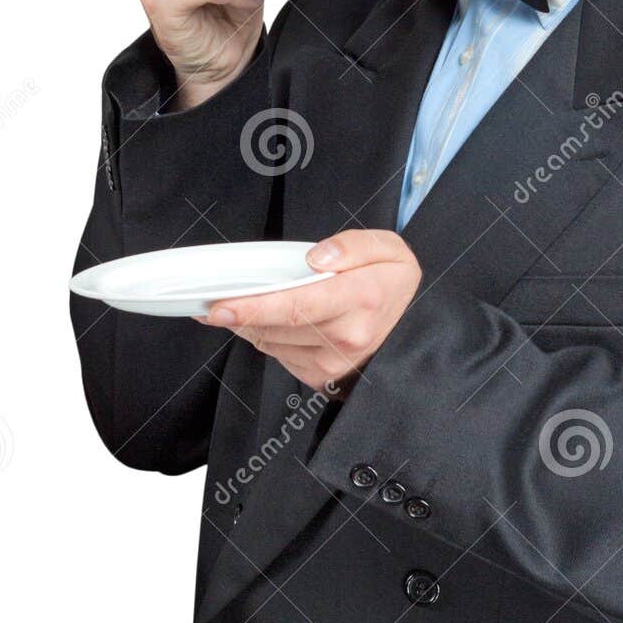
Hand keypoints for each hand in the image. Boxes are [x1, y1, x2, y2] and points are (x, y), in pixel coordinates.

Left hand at [196, 230, 422, 394]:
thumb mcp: (388, 248)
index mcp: (363, 299)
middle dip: (239, 315)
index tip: (220, 306)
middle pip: (276, 327)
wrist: (411, 327)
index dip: (254, 307)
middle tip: (210, 303)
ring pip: (271, 342)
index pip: (298, 306)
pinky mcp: (320, 377)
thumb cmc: (391, 283)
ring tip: (238, 305)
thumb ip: (353, 246)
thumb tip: (317, 258)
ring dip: (250, 324)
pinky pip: (277, 354)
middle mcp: (347, 337)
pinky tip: (264, 320)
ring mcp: (333, 363)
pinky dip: (265, 335)